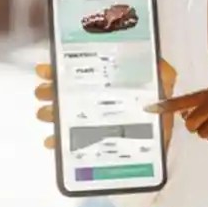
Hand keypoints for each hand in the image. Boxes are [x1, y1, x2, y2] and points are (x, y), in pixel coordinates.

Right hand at [36, 59, 177, 151]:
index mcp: (112, 84)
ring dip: (51, 113)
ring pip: (66, 114)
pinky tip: (52, 140)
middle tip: (42, 92)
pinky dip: (59, 141)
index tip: (46, 69)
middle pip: (69, 92)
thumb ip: (162, 72)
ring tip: (45, 114)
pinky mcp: (95, 145)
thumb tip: (153, 58)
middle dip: (51, 90)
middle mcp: (100, 101)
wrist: (164, 147)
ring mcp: (95, 123)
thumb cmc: (163, 112)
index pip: (82, 71)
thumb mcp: (165, 85)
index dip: (62, 68)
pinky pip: (71, 142)